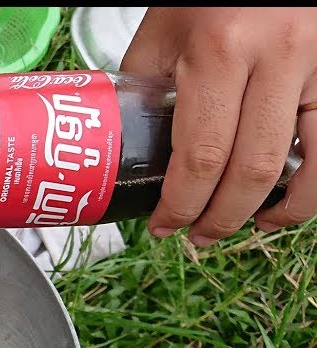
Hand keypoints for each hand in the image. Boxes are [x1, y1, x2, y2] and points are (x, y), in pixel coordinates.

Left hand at [121, 7, 316, 245]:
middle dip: (221, 217)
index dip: (182, 204)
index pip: (202, 155)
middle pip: (252, 169)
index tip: (163, 227)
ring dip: (281, 208)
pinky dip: (314, 179)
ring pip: (312, 162)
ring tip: (249, 224)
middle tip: (197, 237)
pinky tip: (289, 194)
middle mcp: (279, 58)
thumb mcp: (165, 28)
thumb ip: (148, 84)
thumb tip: (130, 146)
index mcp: (220, 51)